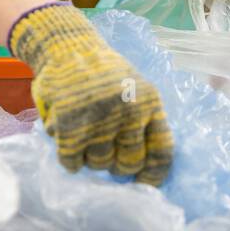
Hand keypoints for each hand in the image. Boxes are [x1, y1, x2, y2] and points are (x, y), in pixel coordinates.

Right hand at [9, 2, 173, 185]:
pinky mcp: (70, 128)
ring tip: (86, 137)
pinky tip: (68, 142)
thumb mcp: (136, 88)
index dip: (154, 174)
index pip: (162, 152)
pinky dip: (70, 159)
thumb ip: (144, 120)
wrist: (67, 47)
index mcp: (149, 104)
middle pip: (129, 164)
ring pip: (100, 165)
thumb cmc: (102, 72)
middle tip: (107, 153)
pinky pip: (73, 163)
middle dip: (118, 165)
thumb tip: (145, 166)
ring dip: (91, 158)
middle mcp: (128, 114)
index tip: (145, 183)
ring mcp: (99, 122)